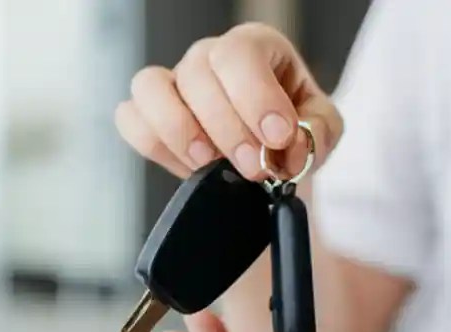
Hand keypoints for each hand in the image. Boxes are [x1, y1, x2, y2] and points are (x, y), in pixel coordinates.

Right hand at [117, 23, 342, 180]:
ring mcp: (172, 83)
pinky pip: (130, 119)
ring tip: (208, 163)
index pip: (240, 53)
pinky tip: (186, 165)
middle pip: (197, 73)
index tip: (275, 137)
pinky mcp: (146, 113)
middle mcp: (207, 57)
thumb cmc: (288, 130)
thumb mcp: (321, 128)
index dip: (255, 96)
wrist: (266, 153)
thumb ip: (315, 132)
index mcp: (253, 46)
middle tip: (251, 167)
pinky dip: (153, 145)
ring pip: (150, 88)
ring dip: (179, 131)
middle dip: (226, 128)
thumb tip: (289, 147)